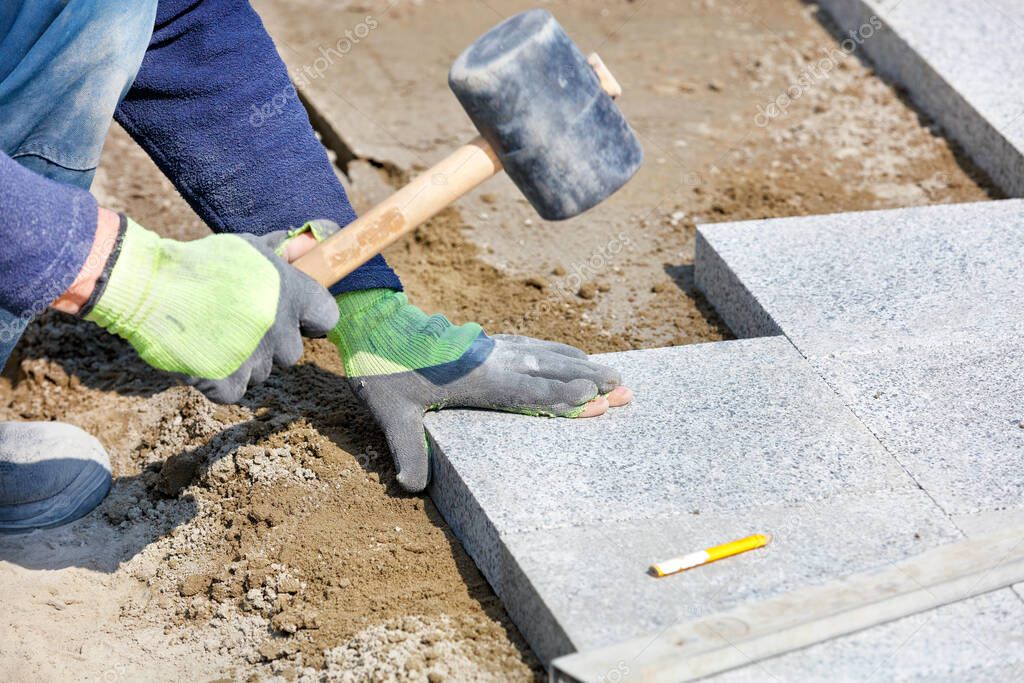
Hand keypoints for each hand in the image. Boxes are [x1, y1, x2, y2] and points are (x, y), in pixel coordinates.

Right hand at [82, 215, 337, 402]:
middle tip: (242, 325)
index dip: (311, 319)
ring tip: (216, 335)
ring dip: (245, 360)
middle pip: (292, 351)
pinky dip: (221, 380)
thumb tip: (313, 242)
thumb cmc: (200, 263)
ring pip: (263, 371)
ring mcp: (254, 358)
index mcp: (291, 294)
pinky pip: (237, 389)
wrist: (148, 287)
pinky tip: (204, 356)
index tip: (295, 316)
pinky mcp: (227, 381)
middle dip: (272, 342)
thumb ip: (284, 251)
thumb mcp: (248, 246)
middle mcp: (279, 328)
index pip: (327, 317)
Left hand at [328, 288, 632, 490]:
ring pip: (547, 354)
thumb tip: (411, 487)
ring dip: (581, 363)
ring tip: (612, 372)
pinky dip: (557, 349)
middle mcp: (493, 361)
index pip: (532, 391)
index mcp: (478, 380)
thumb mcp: (390, 414)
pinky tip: (569, 353)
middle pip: (552, 370)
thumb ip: (406, 450)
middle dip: (589, 380)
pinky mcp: (486, 341)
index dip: (565, 398)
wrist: (375, 324)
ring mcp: (492, 348)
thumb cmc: (383, 368)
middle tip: (625, 388)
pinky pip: (532, 345)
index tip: (599, 400)